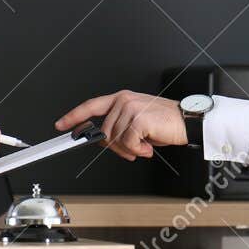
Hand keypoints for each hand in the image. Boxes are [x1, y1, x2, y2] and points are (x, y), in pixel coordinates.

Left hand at [55, 90, 184, 160]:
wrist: (188, 121)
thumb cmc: (165, 122)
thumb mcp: (137, 122)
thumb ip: (119, 127)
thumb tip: (105, 141)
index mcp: (121, 99)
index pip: (91, 106)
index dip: (74, 116)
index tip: (61, 125)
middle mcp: (123, 100)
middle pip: (104, 133)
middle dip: (117, 147)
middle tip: (134, 149)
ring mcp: (129, 108)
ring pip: (115, 140)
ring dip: (130, 149)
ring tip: (145, 145)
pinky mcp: (137, 119)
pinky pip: (127, 143)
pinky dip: (138, 150)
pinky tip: (149, 146)